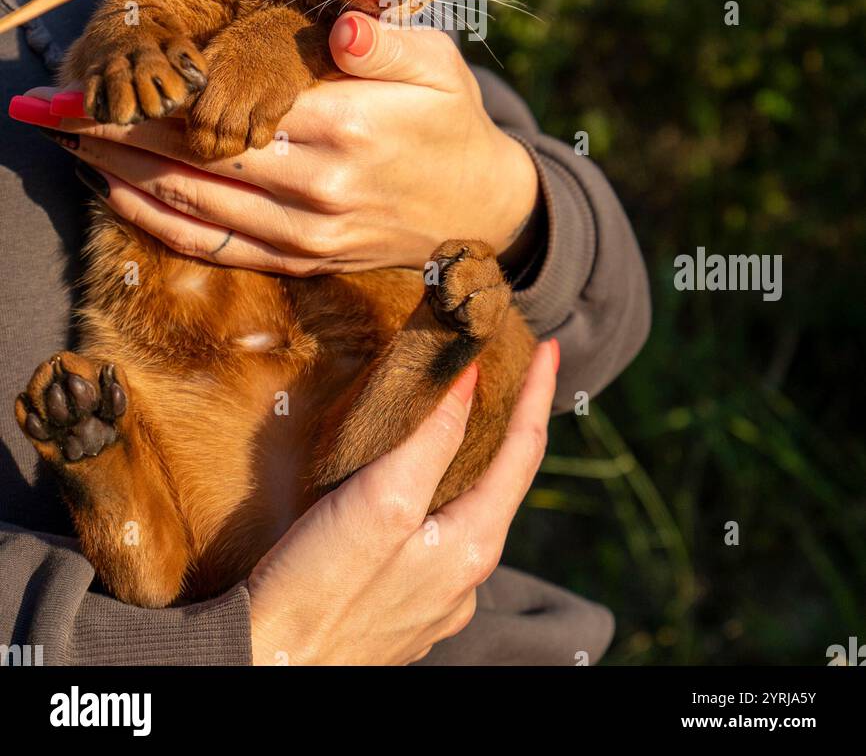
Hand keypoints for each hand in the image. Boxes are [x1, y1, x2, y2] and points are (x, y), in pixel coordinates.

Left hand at [11, 12, 539, 275]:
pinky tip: (118, 191)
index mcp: (345, 126)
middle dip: (117, 128)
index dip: (159, 89)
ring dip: (122, 171)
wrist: (486, 209)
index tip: (102, 74)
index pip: (229, 105)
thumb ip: (383, 42)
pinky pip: (214, 245)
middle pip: (193, 154)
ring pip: (192, 202)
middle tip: (50, 106)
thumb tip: (341, 27)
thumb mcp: (437, 63)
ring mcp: (305, 234)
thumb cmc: (453, 121)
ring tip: (69, 140)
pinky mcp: (302, 262)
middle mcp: (315, 187)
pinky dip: (157, 220)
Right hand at [248, 339, 556, 665]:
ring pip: (468, 511)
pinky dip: (439, 495)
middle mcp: (465, 579)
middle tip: (511, 371)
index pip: (525, 451)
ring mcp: (434, 599)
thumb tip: (472, 380)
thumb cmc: (316, 589)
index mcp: (473, 547)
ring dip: (473, 460)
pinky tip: (414, 485)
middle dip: (510, 423)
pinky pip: (435, 539)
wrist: (262, 666)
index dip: (539, 392)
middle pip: (503, 481)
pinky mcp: (399, 609)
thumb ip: (432, 441)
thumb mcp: (380, 500)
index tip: (549, 345)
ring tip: (466, 417)